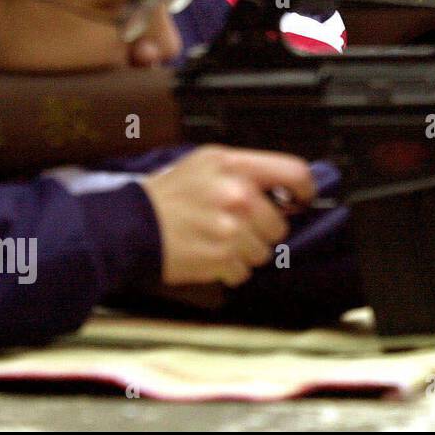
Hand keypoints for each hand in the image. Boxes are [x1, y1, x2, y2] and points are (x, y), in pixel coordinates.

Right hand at [143, 145, 314, 286]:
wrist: (129, 225)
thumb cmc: (168, 195)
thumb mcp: (207, 163)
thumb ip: (246, 171)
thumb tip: (284, 190)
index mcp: (235, 165)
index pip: (294, 172)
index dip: (305, 188)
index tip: (302, 198)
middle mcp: (237, 195)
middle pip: (279, 224)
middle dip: (262, 230)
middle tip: (235, 226)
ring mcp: (230, 228)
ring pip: (263, 251)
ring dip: (244, 251)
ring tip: (216, 239)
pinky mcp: (220, 258)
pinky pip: (244, 271)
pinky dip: (229, 269)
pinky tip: (208, 254)